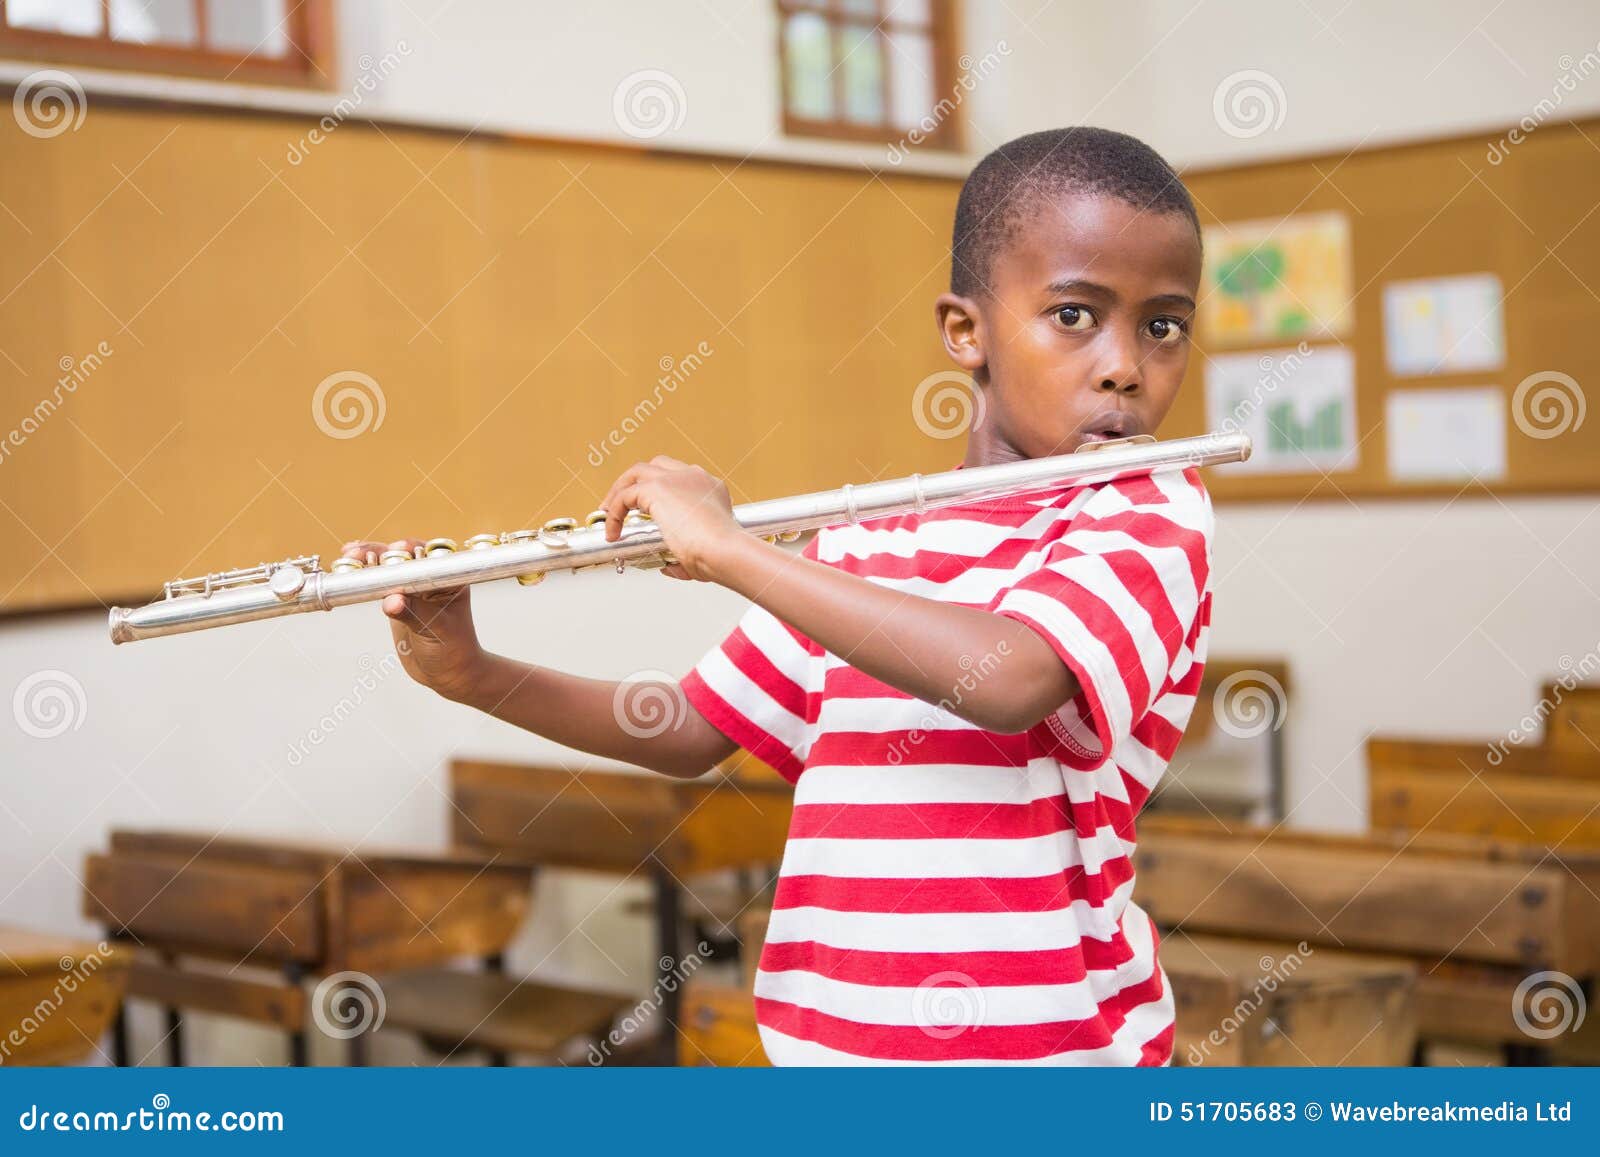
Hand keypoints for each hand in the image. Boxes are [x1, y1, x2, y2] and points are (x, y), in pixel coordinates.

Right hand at [339, 539, 486, 701]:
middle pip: (404, 557)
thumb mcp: (435, 629)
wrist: (446, 673)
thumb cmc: (452, 650)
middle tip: (359, 554)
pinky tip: (349, 567)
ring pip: (388, 566)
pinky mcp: (397, 598)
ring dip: (368, 559)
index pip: (428, 557)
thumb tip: (391, 601)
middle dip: (381, 552)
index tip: (392, 552)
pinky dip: (364, 576)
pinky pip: (379, 583)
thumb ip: (413, 613)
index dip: (408, 552)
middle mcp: (432, 577)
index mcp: (451, 578)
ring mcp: (413, 587)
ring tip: (348, 556)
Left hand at [599, 456, 741, 581]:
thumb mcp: (705, 550)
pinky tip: (613, 533)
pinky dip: (614, 512)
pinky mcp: (658, 488)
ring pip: (637, 473)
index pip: (680, 477)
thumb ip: (685, 554)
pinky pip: (625, 496)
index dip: (660, 490)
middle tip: (622, 506)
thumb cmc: (722, 556)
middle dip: (636, 483)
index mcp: (710, 487)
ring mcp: (676, 479)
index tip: (647, 509)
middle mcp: (694, 477)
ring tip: (608, 513)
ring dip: (619, 491)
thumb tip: (669, 565)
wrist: (726, 551)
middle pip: (656, 466)